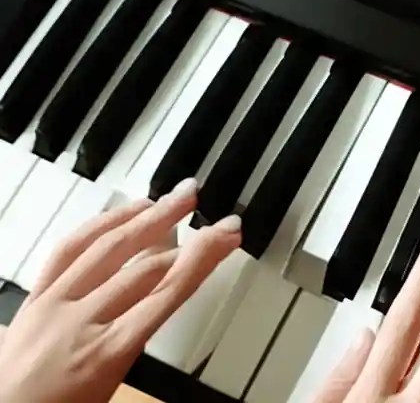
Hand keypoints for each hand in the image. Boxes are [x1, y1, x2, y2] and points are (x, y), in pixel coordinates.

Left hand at [0, 179, 240, 402]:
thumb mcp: (113, 392)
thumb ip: (140, 346)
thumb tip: (165, 303)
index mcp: (107, 352)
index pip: (168, 292)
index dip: (203, 257)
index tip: (226, 232)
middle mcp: (80, 322)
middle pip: (143, 266)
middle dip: (180, 230)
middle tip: (205, 206)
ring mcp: (52, 306)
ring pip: (104, 249)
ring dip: (141, 217)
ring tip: (169, 198)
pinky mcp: (32, 301)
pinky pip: (64, 253)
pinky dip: (95, 227)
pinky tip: (115, 216)